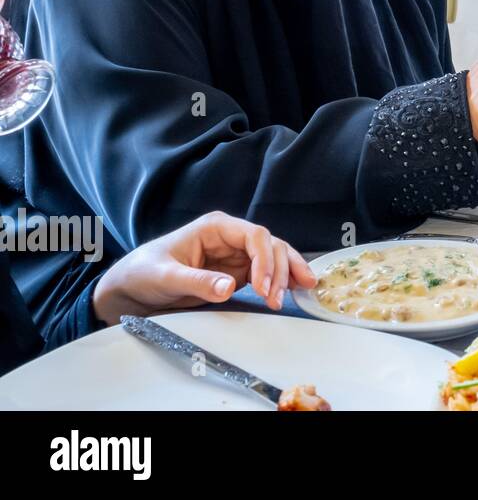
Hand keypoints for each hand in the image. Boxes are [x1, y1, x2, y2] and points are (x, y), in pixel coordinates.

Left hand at [91, 211, 314, 324]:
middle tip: (278, 299)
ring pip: (274, 257)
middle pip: (270, 245)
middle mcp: (230, 237)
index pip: (254, 236)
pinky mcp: (236, 273)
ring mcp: (236, 255)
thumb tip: (229, 288)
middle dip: (280, 270)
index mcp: (215, 228)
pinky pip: (267, 273)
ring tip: (300, 293)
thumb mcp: (165, 277)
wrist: (130, 289)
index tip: (264, 288)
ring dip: (287, 274)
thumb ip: (197, 282)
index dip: (265, 260)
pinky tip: (296, 289)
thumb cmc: (142, 273)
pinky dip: (282, 280)